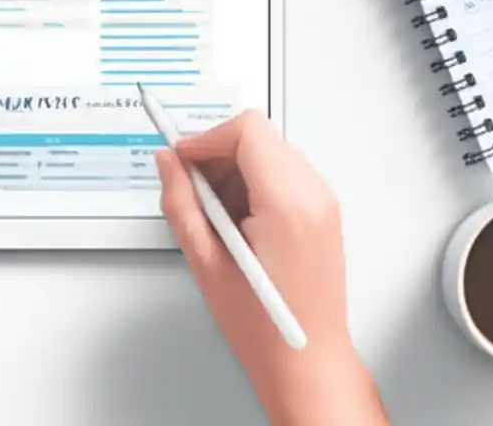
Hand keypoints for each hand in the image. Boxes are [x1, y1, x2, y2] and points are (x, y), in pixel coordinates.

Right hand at [156, 111, 387, 425]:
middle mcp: (314, 196)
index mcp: (287, 204)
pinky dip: (254, 187)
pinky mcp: (323, 214)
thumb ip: (181, 203)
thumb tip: (168, 164)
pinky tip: (237, 226)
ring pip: (270, 154)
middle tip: (192, 193)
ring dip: (235, 173)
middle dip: (218, 156)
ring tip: (216, 220)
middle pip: (259, 138)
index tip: (182, 159)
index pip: (248, 131)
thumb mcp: (206, 263)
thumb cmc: (263, 327)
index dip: (207, 138)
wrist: (306, 360)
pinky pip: (284, 176)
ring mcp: (324, 204)